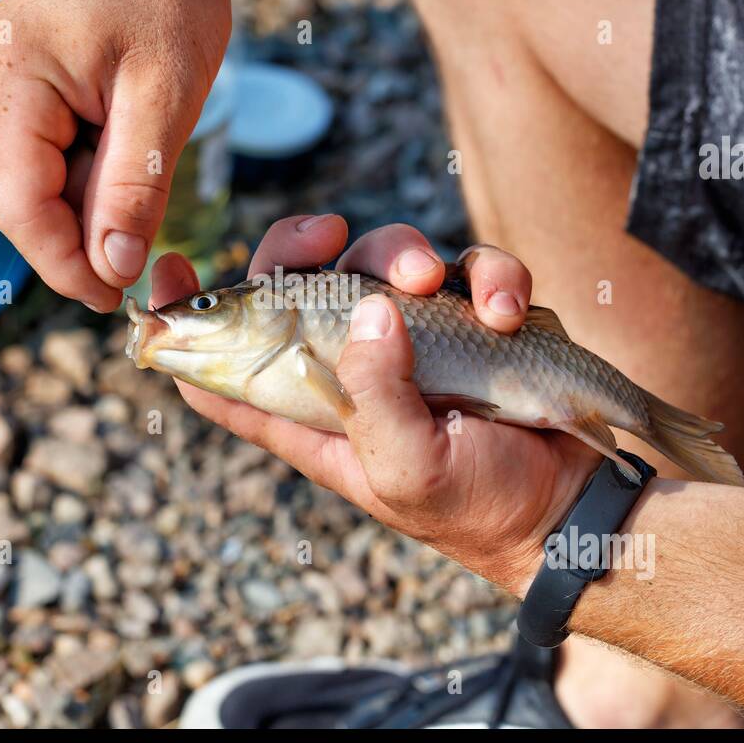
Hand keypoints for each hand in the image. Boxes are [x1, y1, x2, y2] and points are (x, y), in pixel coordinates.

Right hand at [0, 0, 233, 309]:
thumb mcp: (166, 97)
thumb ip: (134, 188)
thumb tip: (112, 268)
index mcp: (3, 77)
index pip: (20, 208)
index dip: (67, 265)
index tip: (115, 299)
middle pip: (21, 201)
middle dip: (83, 228)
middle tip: (146, 216)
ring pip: (29, 184)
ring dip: (85, 194)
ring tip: (136, 141)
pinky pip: (33, 157)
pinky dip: (79, 167)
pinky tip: (114, 130)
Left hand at [150, 216, 602, 594]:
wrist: (572, 510)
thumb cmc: (480, 508)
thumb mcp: (409, 471)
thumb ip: (377, 397)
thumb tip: (369, 310)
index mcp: (312, 415)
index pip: (224, 367)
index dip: (188, 321)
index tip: (171, 268)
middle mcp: (353, 368)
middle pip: (295, 286)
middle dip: (298, 245)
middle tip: (329, 232)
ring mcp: (414, 338)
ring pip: (379, 259)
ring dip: (404, 251)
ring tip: (436, 281)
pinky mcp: (473, 320)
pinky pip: (468, 270)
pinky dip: (488, 276)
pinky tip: (506, 310)